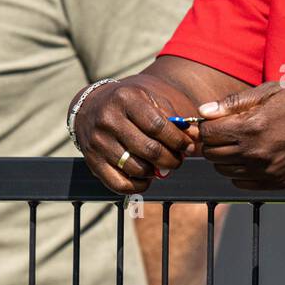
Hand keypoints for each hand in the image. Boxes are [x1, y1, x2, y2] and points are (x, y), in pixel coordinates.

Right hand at [72, 77, 199, 194]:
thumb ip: (172, 116)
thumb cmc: (129, 103)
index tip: (188, 147)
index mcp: (126, 99)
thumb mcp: (149, 98)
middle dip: (171, 159)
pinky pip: (119, 184)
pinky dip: (138, 186)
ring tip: (161, 166)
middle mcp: (109, 119)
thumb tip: (194, 137)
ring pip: (136, 168)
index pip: (158, 126)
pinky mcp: (92, 161)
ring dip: (155, 172)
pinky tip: (146, 178)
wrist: (90, 106)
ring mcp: (98, 142)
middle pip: (149, 150)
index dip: (178, 141)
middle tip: (178, 160)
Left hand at [197, 81, 284, 188]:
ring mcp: (265, 171)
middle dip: (212, 142)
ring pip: (224, 171)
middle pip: (211, 154)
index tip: (214, 120)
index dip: (206, 125)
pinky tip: (249, 158)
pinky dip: (238, 172)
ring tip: (237, 143)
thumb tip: (205, 111)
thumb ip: (235, 102)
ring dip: (224, 157)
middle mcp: (254, 153)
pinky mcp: (276, 182)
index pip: (208, 134)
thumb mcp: (271, 90)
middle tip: (224, 131)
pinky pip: (242, 183)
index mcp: (251, 127)